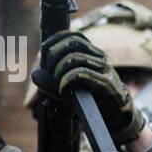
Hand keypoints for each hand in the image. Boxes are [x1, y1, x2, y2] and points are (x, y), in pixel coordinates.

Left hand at [40, 30, 144, 146]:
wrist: (117, 116)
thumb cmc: (92, 100)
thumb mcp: (69, 86)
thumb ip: (53, 79)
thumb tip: (35, 74)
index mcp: (93, 53)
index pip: (73, 35)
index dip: (54, 41)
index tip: (43, 57)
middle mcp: (101, 57)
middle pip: (72, 44)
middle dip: (54, 57)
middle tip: (49, 74)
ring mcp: (105, 69)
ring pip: (74, 58)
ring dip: (59, 72)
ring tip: (58, 86)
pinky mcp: (107, 83)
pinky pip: (82, 74)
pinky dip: (67, 80)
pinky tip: (63, 90)